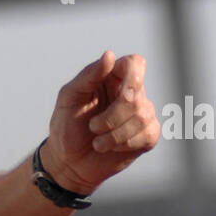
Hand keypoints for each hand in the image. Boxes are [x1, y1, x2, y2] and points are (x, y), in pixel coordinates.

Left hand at [41, 50, 160, 194]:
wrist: (68, 162)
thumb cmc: (66, 126)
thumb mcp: (69, 97)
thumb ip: (88, 75)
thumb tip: (109, 54)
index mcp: (112, 78)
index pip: (135, 63)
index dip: (131, 76)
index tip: (115, 92)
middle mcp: (131, 92)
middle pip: (136, 95)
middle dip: (111, 116)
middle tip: (93, 127)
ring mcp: (143, 113)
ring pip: (141, 117)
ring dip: (113, 134)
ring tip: (97, 141)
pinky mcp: (148, 135)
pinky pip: (147, 134)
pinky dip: (123, 144)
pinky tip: (110, 147)